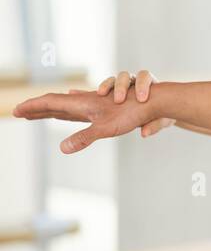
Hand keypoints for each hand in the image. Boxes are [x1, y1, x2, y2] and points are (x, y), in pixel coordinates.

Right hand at [12, 88, 157, 153]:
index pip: (51, 103)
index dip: (33, 107)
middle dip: (36, 108)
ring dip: (49, 108)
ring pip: (66, 105)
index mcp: (81, 104)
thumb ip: (83, 137)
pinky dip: (66, 109)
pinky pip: (78, 107)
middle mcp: (86, 102)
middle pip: (55, 103)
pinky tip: (66, 107)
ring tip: (36, 113)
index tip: (16, 111)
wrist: (155, 102)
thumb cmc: (132, 114)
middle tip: (19, 113)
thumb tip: (62, 148)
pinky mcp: (104, 107)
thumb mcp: (105, 129)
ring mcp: (95, 104)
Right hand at [97, 69, 174, 137]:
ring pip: (113, 80)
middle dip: (121, 86)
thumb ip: (154, 125)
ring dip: (108, 86)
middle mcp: (134, 82)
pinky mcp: (112, 94)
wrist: (157, 117)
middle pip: (126, 76)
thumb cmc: (161, 116)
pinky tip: (96, 98)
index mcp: (149, 84)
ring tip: (101, 94)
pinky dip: (101, 91)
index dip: (143, 85)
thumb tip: (144, 133)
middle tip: (119, 100)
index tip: (141, 99)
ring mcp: (122, 87)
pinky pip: (105, 89)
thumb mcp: (161, 121)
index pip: (144, 77)